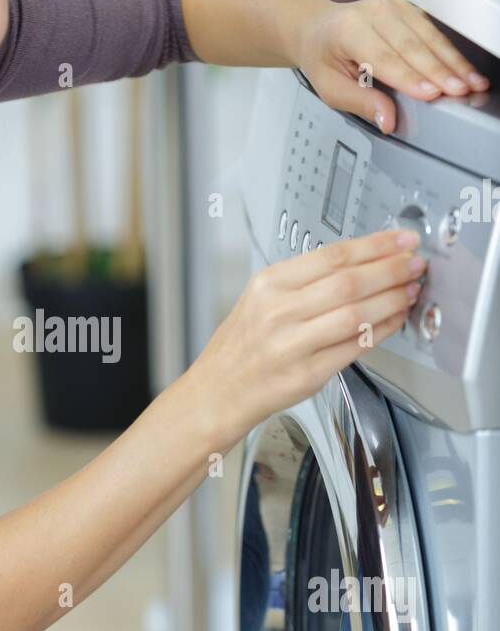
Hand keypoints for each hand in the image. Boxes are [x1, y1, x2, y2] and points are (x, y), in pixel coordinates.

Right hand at [190, 228, 424, 446]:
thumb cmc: (241, 346)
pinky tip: (393, 320)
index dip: (374, 245)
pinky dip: (381, 331)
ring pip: (355, 314)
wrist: (217, 391)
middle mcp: (278, 312)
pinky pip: (354, 347)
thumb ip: (305, 280)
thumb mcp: (260, 299)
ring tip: (410, 290)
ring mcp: (292, 345)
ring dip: (392, 299)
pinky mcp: (307, 374)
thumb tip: (361, 262)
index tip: (399, 240)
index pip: (332, 255)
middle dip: (391, 269)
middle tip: (414, 263)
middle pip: (348, 282)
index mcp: (268, 285)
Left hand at [296, 0, 489, 134]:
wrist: (319, 29)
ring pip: (428, 36)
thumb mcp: (330, 87)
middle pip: (412, 45)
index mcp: (349, 30)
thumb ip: (360, 102)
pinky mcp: (408, 10)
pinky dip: (450, 52)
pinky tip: (463, 68)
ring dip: (452, 61)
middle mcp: (374, 13)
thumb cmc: (323, 57)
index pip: (384, 57)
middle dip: (440, 71)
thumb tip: (386, 119)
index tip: (431, 93)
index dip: (410, 77)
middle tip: (460, 91)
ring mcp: (393, 7)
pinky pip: (433, 31)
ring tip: (471, 82)